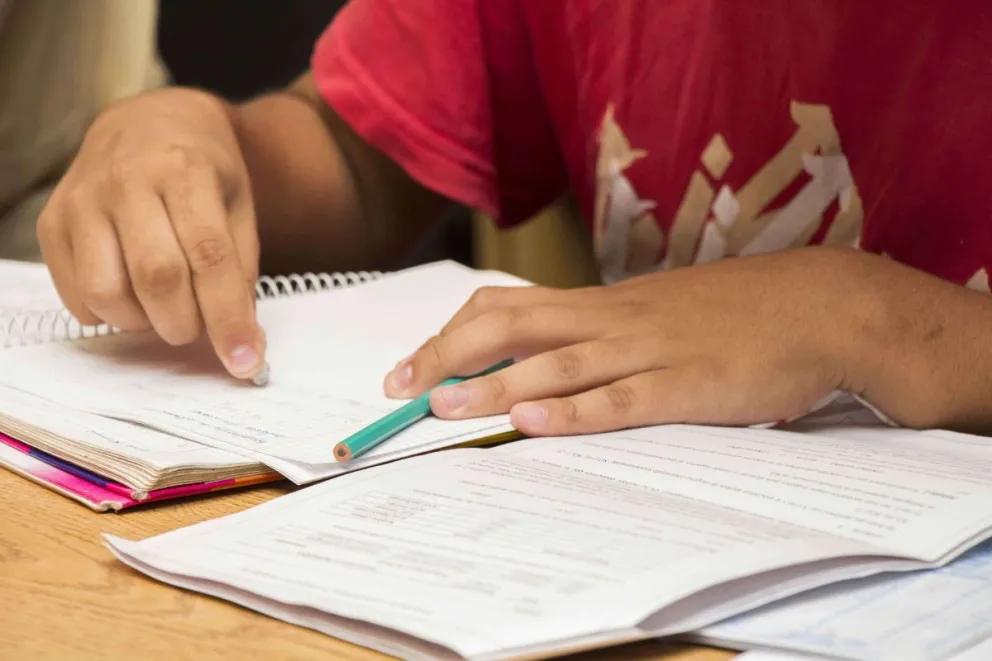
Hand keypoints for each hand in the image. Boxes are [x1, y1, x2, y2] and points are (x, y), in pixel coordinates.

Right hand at [37, 89, 264, 378]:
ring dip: (144, 321)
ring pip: (108, 292)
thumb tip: (243, 343)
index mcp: (185, 170)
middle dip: (185, 323)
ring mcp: (82, 200)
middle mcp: (127, 180)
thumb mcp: (238, 204)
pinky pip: (77, 293)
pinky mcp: (52, 222)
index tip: (244, 361)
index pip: (209, 256)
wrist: (147, 121)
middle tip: (197, 326)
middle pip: (157, 277)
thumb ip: (242, 269)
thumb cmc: (202, 171)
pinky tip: (130, 294)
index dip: (228, 316)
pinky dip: (109, 313)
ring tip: (163, 307)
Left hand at [383, 247, 881, 435]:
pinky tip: (533, 423)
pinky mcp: (686, 386)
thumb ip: (601, 332)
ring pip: (556, 365)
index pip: (506, 308)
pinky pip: (620, 399)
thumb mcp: (655, 312)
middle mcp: (612, 320)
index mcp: (602, 303)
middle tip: (400, 389)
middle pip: (512, 327)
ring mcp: (648, 351)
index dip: (450, 335)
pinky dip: (572, 412)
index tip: (410, 366)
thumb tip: (546, 358)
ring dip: (494, 386)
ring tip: (442, 407)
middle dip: (448, 357)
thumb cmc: (732, 312)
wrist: (816, 306)